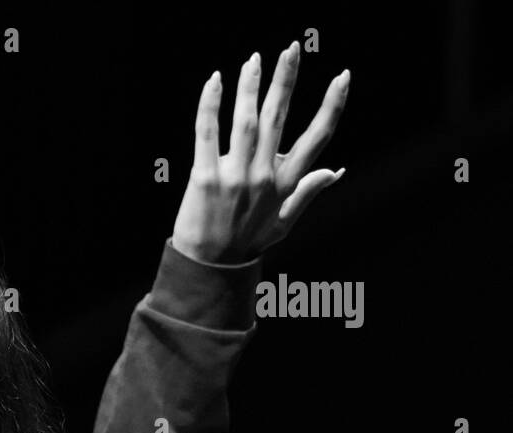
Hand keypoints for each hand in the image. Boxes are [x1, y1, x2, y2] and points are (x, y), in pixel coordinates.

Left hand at [171, 43, 349, 263]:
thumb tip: (336, 170)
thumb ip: (308, 192)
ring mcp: (234, 177)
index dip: (332, 105)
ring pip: (246, 121)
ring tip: (255, 59)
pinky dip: (211, 105)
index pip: (317, 138)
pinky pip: (208, 133)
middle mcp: (264, 177)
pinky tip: (216, 81)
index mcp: (287, 185)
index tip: (343, 76)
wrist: (208, 268)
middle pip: (279, 119)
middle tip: (291, 49)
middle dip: (286, 80)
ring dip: (250, 86)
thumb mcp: (284, 223)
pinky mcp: (204, 178)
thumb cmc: (246, 244)